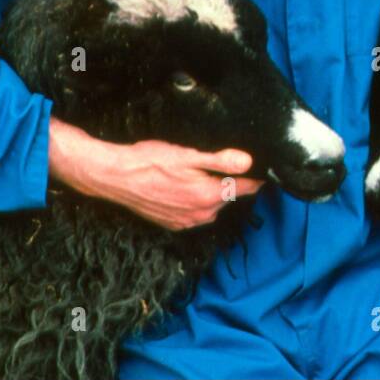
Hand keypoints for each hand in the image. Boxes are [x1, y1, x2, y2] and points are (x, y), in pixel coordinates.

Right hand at [48, 116, 264, 230]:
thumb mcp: (189, 156)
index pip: (245, 188)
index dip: (256, 178)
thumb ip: (221, 161)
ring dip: (214, 194)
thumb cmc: (150, 162)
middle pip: (228, 197)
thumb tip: (249, 162)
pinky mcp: (172, 224)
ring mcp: (186, 222)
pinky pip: (195, 214)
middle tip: (232, 166)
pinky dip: (197, 203)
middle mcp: (201, 214)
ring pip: (212, 207)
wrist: (115, 177)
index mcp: (208, 196)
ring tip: (207, 175)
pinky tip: (186, 188)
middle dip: (232, 184)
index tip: (264, 170)